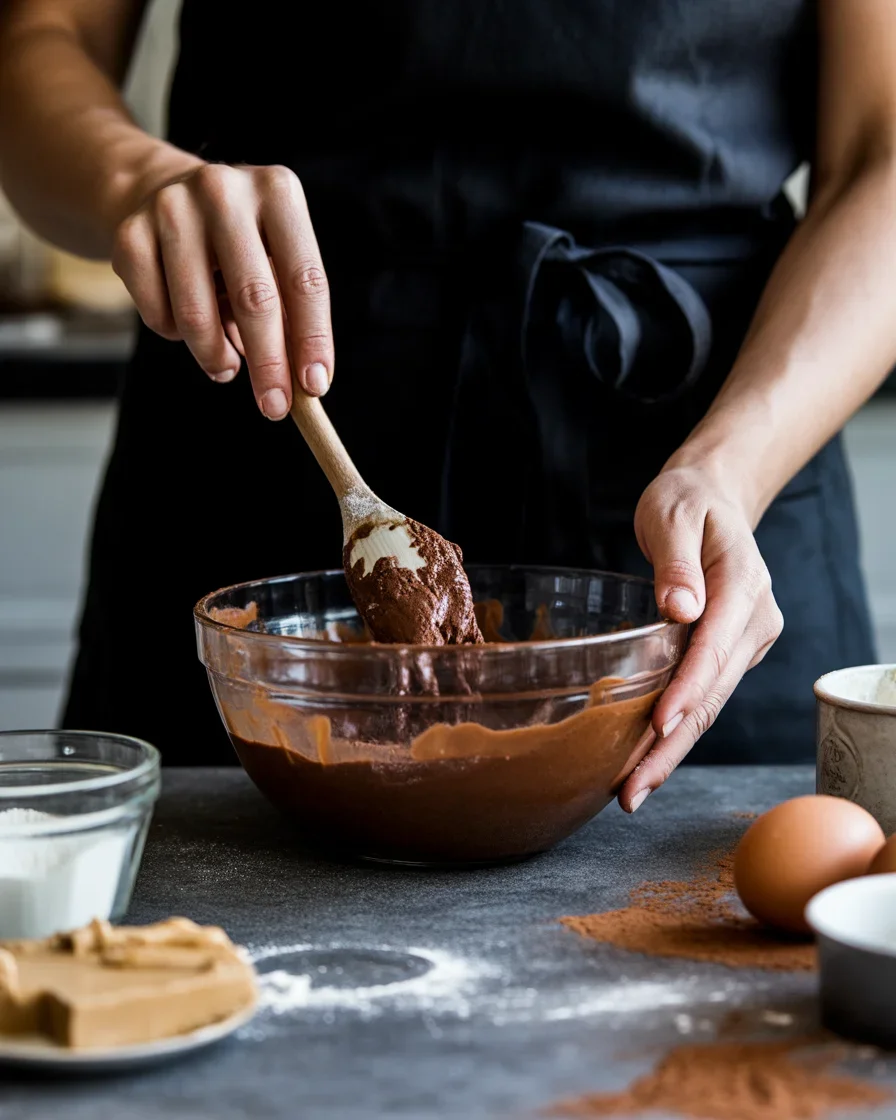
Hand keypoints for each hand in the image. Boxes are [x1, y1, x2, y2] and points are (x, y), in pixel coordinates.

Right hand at [111, 163, 332, 418]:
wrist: (158, 192)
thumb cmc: (238, 243)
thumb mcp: (275, 259)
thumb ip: (293, 314)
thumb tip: (306, 383)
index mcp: (277, 192)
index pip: (305, 279)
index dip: (312, 338)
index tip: (314, 386)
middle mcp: (224, 191)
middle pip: (254, 298)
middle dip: (268, 364)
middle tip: (274, 407)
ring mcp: (171, 208)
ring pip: (197, 314)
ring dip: (216, 357)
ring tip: (226, 368)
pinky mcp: (129, 234)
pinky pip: (157, 314)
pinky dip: (175, 335)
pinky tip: (185, 325)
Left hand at [617, 464, 783, 812]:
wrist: (711, 497)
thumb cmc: (687, 502)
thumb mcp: (674, 514)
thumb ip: (677, 563)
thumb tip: (681, 610)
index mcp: (744, 587)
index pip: (715, 649)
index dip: (688, 690)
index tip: (659, 724)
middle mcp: (754, 622)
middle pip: (713, 693)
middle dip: (672, 745)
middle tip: (631, 790)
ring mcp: (745, 642)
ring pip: (709, 705)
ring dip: (670, 750)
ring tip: (631, 791)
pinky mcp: (728, 653)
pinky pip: (702, 696)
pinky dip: (674, 731)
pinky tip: (644, 761)